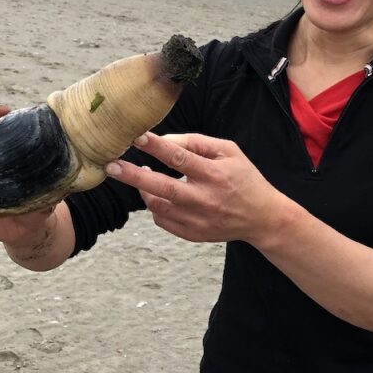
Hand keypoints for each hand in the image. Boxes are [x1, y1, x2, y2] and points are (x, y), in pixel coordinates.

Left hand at [104, 132, 285, 245]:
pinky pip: (163, 220)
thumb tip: (164, 140)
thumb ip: (196, 143)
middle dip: (134, 176)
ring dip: (143, 189)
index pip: (180, 158)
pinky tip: (161, 195)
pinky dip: (156, 206)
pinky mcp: (192, 234)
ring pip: (158, 206)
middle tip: (111, 167)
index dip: (156, 147)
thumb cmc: (244, 179)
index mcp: (215, 175)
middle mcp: (205, 200)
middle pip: (162, 188)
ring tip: (139, 176)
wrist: (261, 218)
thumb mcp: (229, 152)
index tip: (135, 137)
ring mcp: (197, 221)